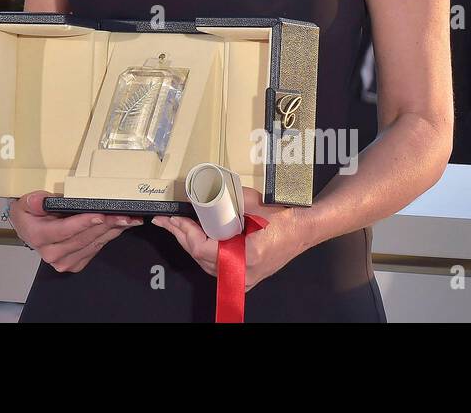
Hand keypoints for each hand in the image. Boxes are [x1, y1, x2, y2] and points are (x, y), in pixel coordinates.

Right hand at [7, 191, 140, 271]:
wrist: (29, 230)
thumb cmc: (30, 215)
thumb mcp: (25, 203)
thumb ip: (33, 201)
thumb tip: (39, 200)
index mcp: (39, 237)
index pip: (65, 230)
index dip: (84, 223)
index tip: (100, 215)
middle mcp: (53, 254)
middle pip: (84, 238)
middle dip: (106, 225)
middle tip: (124, 214)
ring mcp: (65, 262)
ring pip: (93, 244)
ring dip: (113, 231)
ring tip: (129, 219)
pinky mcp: (76, 263)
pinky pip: (96, 249)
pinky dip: (109, 236)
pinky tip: (119, 226)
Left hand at [151, 187, 310, 289]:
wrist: (304, 228)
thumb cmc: (284, 216)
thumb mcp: (252, 202)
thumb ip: (226, 199)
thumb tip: (199, 192)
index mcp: (246, 256)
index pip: (203, 250)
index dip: (185, 233)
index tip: (174, 218)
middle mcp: (244, 273)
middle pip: (201, 258)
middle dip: (182, 237)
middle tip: (167, 221)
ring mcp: (246, 278)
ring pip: (207, 264)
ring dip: (190, 244)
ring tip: (176, 227)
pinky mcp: (247, 275)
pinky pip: (217, 267)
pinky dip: (204, 253)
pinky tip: (194, 240)